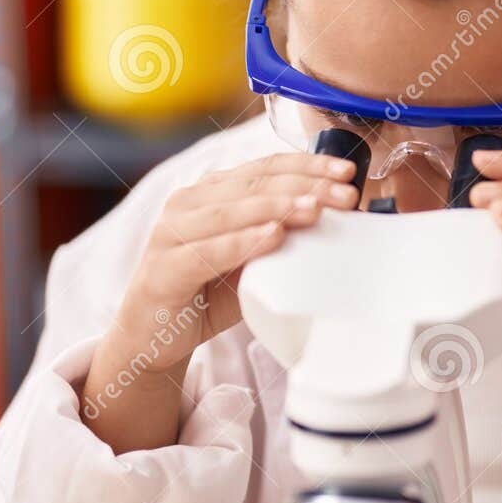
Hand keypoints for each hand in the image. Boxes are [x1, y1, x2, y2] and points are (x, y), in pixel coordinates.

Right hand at [110, 152, 360, 373]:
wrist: (153, 337)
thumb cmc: (209, 292)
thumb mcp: (254, 259)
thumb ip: (284, 236)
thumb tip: (339, 220)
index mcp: (212, 192)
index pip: (265, 167)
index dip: (308, 165)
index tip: (348, 171)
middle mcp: (189, 203)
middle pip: (254, 184)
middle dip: (305, 186)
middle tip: (345, 195)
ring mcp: (171, 233)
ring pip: (231, 212)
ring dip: (277, 208)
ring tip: (315, 210)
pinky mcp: (163, 269)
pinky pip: (207, 252)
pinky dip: (241, 242)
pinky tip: (273, 237)